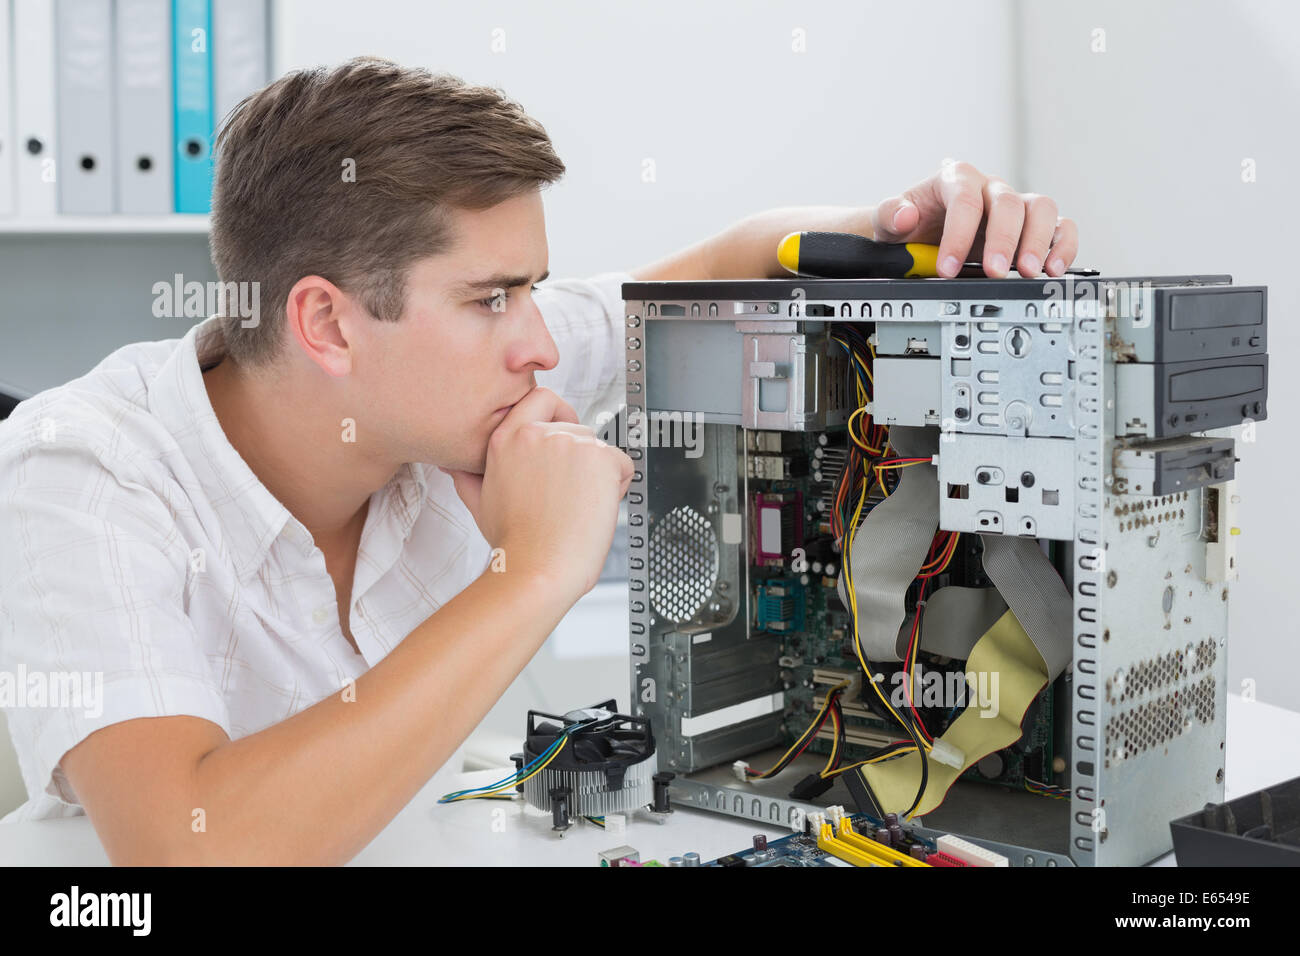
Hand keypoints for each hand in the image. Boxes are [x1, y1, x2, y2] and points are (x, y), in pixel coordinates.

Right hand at [439, 386, 633, 599]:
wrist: (539, 569)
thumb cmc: (514, 543)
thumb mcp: (479, 503)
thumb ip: (467, 476)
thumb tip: (454, 464)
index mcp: (507, 438)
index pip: (540, 397)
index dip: (556, 413)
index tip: (560, 434)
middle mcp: (538, 435)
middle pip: (576, 425)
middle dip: (578, 455)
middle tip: (567, 491)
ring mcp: (571, 443)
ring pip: (599, 446)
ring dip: (597, 473)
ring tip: (577, 506)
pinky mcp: (600, 458)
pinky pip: (623, 463)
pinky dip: (618, 485)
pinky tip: (595, 508)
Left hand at [869, 159, 1078, 278]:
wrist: (919, 234)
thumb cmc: (909, 225)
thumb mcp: (889, 221)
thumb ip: (890, 214)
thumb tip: (905, 214)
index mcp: (956, 179)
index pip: (965, 199)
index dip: (959, 234)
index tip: (948, 267)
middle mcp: (990, 188)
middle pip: (1008, 202)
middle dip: (1002, 240)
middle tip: (993, 272)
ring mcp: (1014, 205)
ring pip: (1040, 208)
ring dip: (1037, 241)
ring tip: (1029, 271)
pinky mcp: (1031, 225)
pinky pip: (1059, 226)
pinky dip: (1062, 245)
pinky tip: (1054, 268)